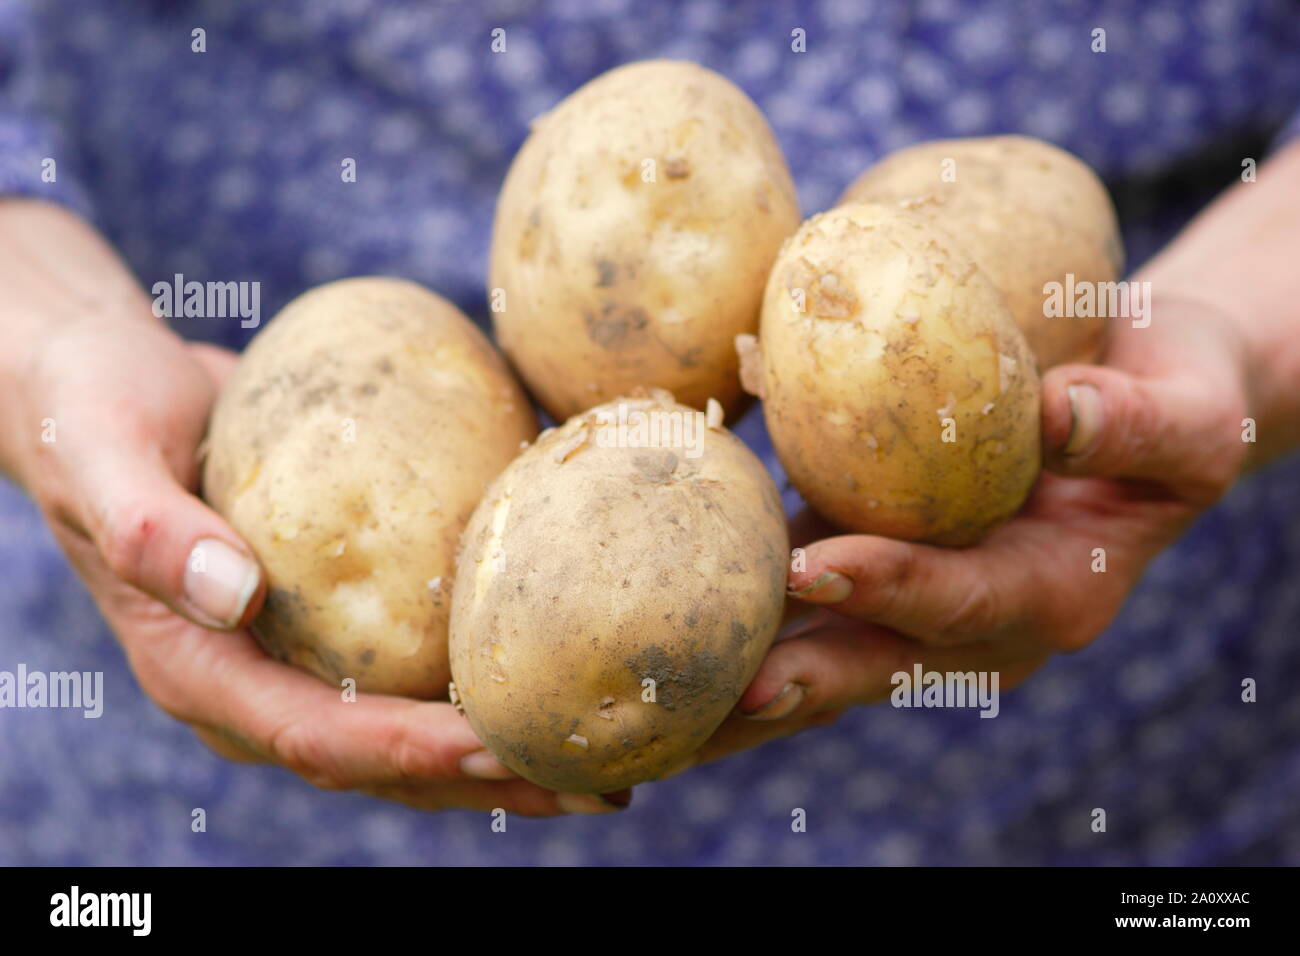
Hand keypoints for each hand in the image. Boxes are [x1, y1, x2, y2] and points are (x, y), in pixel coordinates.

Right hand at [11, 297, 623, 814]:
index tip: (504, 747)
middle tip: (598, 788)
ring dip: (505, 745)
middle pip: (386, 758)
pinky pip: (415, 659)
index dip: (415, 752)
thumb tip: (237, 594)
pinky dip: (487, 669)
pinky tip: (561, 651)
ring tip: (605, 752)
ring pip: (411, 724)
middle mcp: (258, 682)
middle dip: (489, 778)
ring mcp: (298, 657)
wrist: (106, 385)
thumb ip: (151, 532)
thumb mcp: (105, 458)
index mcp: (202, 672)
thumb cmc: (95, 414)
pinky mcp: (333, 618)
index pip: (322, 738)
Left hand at [697, 294, 1250, 762]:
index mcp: (1049, 595)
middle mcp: (973, 620)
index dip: (893, 589)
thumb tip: (1059, 412)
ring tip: (652, 696)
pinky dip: (731, 607)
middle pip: (870, 661)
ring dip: (737, 675)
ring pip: (818, 649)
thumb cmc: (1173, 398)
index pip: (961, 600)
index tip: (813, 567)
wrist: (1136, 401)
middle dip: (787, 682)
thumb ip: (1139, 425)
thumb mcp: (1189, 414)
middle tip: (707, 697)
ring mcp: (914, 604)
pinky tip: (655, 603)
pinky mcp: (868, 565)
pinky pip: (795, 594)